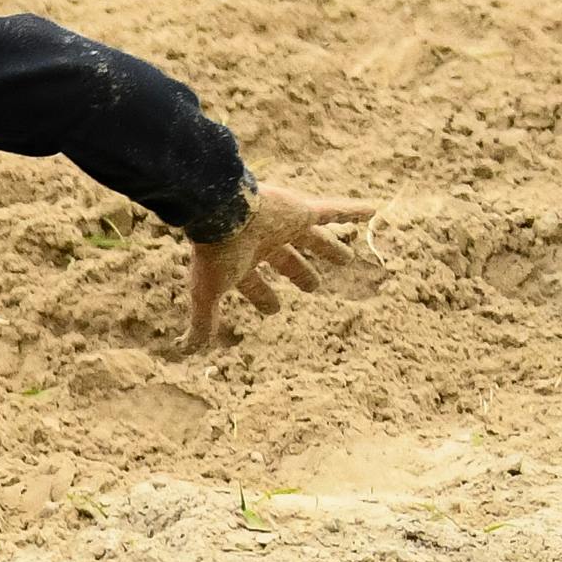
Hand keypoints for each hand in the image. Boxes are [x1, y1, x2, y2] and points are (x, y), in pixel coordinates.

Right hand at [186, 183, 362, 348]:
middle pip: (288, 262)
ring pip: (313, 240)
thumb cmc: (215, 255)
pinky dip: (353, 210)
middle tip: (314, 286)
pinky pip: (334, 210)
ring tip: (347, 258)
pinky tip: (375, 210)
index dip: (263, 298)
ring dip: (330, 249)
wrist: (222, 213)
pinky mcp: (302, 210)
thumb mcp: (209, 293)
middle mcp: (265, 244)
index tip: (273, 309)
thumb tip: (187, 351)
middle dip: (300, 274)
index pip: (255, 284)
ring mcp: (285, 226)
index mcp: (243, 262)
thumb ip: (203, 321)